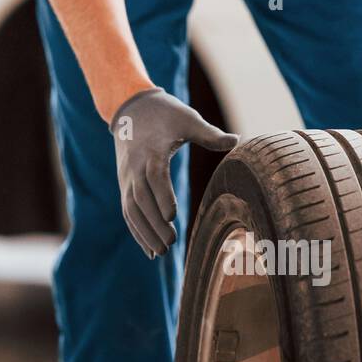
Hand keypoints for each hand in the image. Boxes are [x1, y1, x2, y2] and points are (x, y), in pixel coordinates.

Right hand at [110, 88, 238, 256]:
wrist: (131, 109)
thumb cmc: (165, 114)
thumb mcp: (188, 118)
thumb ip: (209, 134)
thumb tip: (237, 140)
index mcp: (151, 150)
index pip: (154, 176)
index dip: (161, 196)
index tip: (172, 217)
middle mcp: (135, 167)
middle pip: (140, 198)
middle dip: (154, 223)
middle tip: (171, 243)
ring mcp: (127, 178)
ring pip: (131, 209)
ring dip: (144, 232)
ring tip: (162, 252)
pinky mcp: (124, 186)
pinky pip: (128, 212)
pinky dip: (137, 232)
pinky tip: (150, 251)